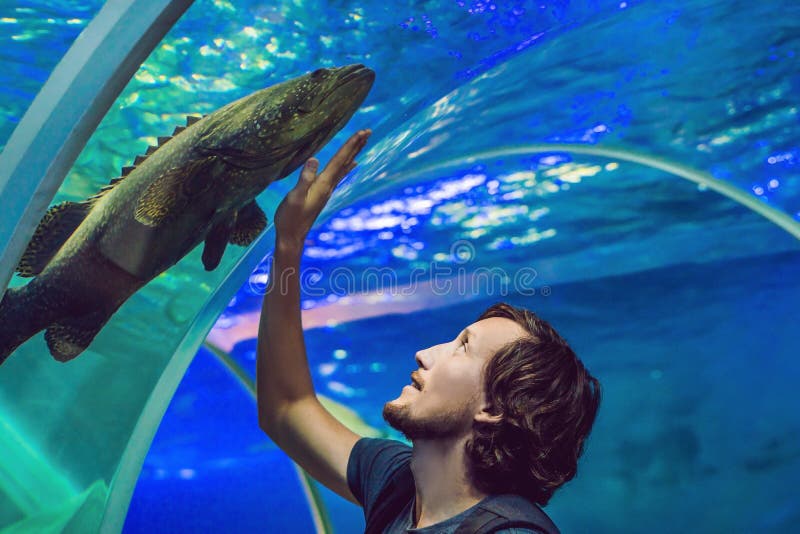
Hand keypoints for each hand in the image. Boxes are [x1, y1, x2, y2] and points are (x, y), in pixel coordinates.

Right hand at [274, 129, 370, 251]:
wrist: (291, 236)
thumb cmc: (290, 218)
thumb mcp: (294, 197)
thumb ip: (305, 179)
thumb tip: (314, 159)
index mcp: (323, 184)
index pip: (339, 160)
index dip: (350, 145)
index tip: (362, 132)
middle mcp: (329, 186)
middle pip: (345, 161)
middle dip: (356, 145)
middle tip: (368, 131)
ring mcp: (327, 190)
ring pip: (344, 167)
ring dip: (353, 153)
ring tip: (363, 142)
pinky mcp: (322, 193)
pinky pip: (339, 175)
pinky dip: (346, 166)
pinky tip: (352, 164)